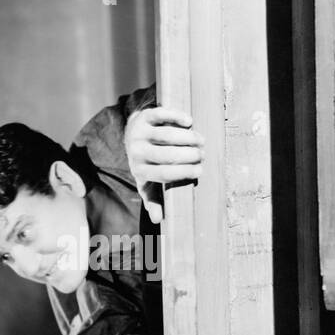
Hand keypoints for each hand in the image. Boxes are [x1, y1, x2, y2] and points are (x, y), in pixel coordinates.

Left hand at [124, 107, 204, 224]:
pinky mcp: (144, 116)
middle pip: (166, 154)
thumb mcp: (147, 182)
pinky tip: (189, 121)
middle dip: (188, 155)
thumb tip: (158, 220)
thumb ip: (153, 199)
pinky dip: (176, 117)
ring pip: (166, 135)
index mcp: (140, 171)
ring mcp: (139, 132)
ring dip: (188, 137)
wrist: (132, 134)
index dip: (184, 172)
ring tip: (201, 141)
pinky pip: (162, 115)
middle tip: (202, 155)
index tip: (200, 171)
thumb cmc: (147, 163)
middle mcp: (136, 152)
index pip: (164, 173)